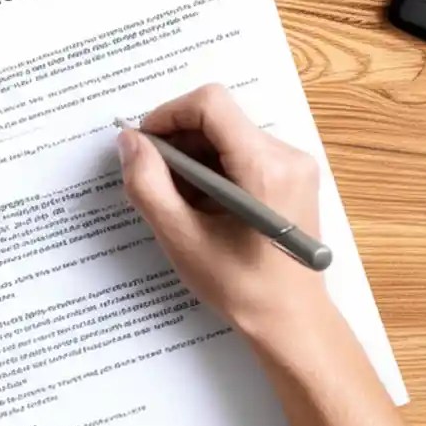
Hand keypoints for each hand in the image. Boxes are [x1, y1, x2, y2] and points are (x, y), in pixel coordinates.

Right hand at [117, 84, 328, 340]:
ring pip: (230, 134)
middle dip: (180, 142)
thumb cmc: (240, 287)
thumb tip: (130, 141)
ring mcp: (295, 165)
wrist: (291, 321)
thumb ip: (148, 185)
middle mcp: (287, 155)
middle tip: (156, 182)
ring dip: (196, 157)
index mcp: (264, 167)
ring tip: (181, 201)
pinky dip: (216, 167)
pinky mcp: (294, 177)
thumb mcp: (182, 238)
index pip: (211, 104)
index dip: (169, 114)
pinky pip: (245, 151)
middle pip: (220, 118)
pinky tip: (204, 205)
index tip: (144, 145)